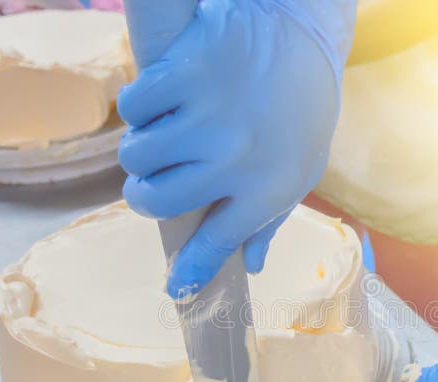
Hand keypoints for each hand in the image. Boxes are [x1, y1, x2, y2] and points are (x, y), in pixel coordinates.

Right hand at [118, 0, 355, 297]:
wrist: (304, 36)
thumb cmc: (302, 110)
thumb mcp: (299, 171)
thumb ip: (270, 220)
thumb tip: (249, 266)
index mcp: (266, 188)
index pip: (214, 245)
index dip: (191, 271)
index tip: (176, 289)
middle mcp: (234, 159)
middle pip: (155, 201)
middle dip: (146, 195)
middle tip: (154, 181)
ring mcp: (207, 114)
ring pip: (135, 155)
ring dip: (141, 150)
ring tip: (164, 136)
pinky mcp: (184, 71)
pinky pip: (133, 105)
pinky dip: (140, 105)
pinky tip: (163, 100)